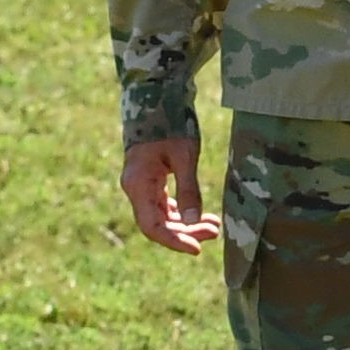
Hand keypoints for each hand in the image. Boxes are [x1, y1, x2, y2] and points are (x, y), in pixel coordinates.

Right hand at [120, 132, 216, 255]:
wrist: (156, 100)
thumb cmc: (171, 125)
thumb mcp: (184, 157)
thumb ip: (188, 190)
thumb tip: (193, 221)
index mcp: (139, 185)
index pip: (152, 226)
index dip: (174, 241)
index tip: (196, 249)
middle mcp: (135, 189)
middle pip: (158, 224)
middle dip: (186, 232)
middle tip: (215, 232)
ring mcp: (141, 186)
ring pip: (162, 217)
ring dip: (186, 224)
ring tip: (214, 226)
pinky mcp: (150, 181)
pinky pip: (163, 206)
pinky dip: (182, 213)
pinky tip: (202, 216)